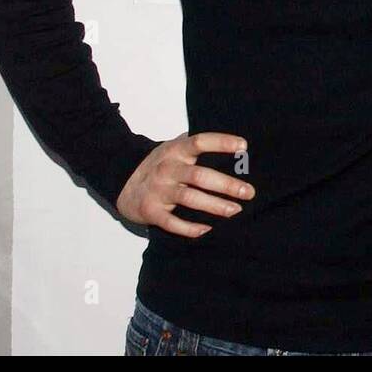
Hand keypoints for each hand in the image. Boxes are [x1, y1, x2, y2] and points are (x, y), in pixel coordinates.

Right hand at [115, 131, 253, 236]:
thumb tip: (235, 146)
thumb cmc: (159, 165)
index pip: (200, 142)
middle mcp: (167, 169)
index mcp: (176, 151)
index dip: (221, 142)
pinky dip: (190, 228)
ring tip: (235, 210)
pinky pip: (172, 222)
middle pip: (199, 176)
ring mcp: (158, 190)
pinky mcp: (150, 211)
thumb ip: (197, 145)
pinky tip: (207, 230)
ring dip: (214, 205)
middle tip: (249, 192)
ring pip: (189, 198)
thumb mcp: (174, 148)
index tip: (243, 147)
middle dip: (226, 185)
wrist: (123, 181)